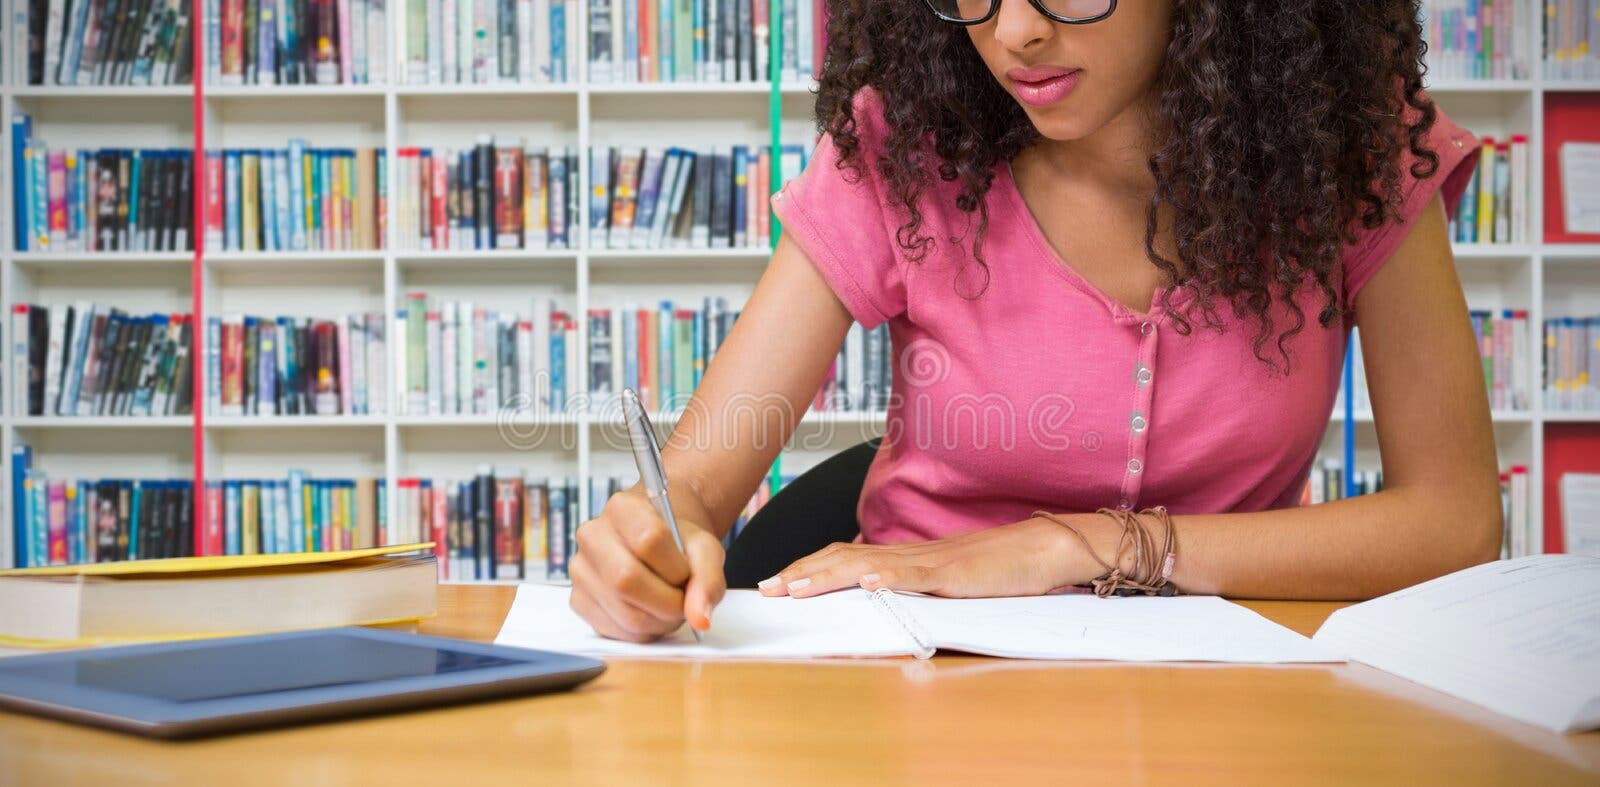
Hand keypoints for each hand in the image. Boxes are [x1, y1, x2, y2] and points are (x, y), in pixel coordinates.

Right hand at [569, 486, 726, 642]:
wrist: (655, 548)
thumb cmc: (677, 545)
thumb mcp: (703, 549)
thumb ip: (708, 578)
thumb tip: (700, 618)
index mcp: (622, 508)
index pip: (648, 539)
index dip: (675, 568)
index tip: (686, 574)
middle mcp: (592, 536)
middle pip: (626, 580)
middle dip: (667, 602)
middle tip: (682, 601)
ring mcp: (580, 570)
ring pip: (624, 613)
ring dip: (659, 621)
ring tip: (668, 606)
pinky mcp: (578, 601)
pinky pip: (616, 631)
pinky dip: (643, 632)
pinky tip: (650, 614)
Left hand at [757, 515, 1114, 598]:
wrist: (1040, 549)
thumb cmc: (995, 569)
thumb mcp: (942, 581)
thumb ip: (911, 586)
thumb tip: (875, 596)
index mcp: (904, 557)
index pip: (846, 557)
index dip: (809, 568)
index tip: (777, 583)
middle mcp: (908, 554)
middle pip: (844, 557)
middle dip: (802, 572)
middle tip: (767, 589)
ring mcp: (929, 562)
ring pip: (868, 564)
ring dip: (828, 575)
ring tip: (797, 588)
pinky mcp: (953, 573)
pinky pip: (915, 575)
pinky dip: (888, 579)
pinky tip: (866, 584)